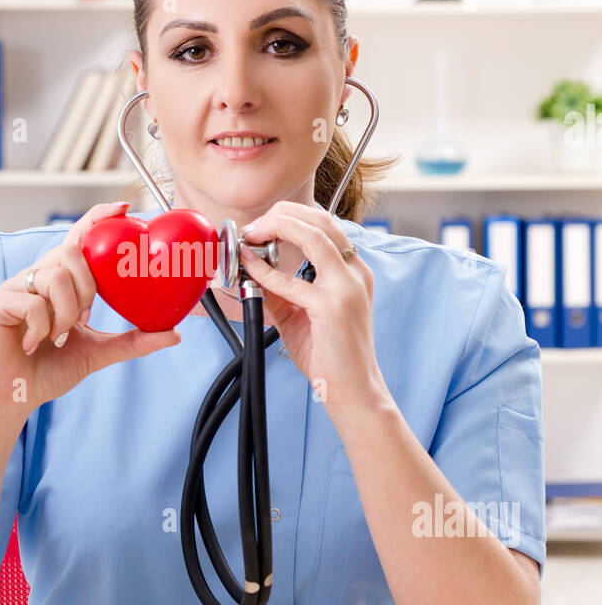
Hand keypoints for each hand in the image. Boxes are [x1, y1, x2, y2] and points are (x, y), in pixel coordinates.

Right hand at [0, 201, 180, 424]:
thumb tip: (174, 334)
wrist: (15, 397)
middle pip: (72, 253)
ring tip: (56, 336)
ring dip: (65, 313)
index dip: (98, 217)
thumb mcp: (99, 352)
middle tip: (80, 319)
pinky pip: (32, 302)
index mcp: (60, 280)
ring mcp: (14, 286)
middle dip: (87, 289)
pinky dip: (42, 328)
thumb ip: (133, 341)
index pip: (79, 237)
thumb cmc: (50, 370)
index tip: (124, 210)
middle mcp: (37, 276)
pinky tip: (33, 344)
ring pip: (55, 276)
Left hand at [237, 201, 391, 430]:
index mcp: (353, 271)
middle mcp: (355, 272)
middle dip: (282, 214)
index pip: (324, 225)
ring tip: (253, 234)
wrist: (352, 390)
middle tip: (254, 226)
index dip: (290, 217)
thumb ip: (278, 291)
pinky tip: (250, 268)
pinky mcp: (333, 306)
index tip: (262, 226)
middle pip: (320, 220)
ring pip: (313, 235)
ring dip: (277, 227)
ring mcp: (347, 287)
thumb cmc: (331, 355)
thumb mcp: (299, 314)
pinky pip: (292, 280)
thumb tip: (251, 270)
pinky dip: (266, 270)